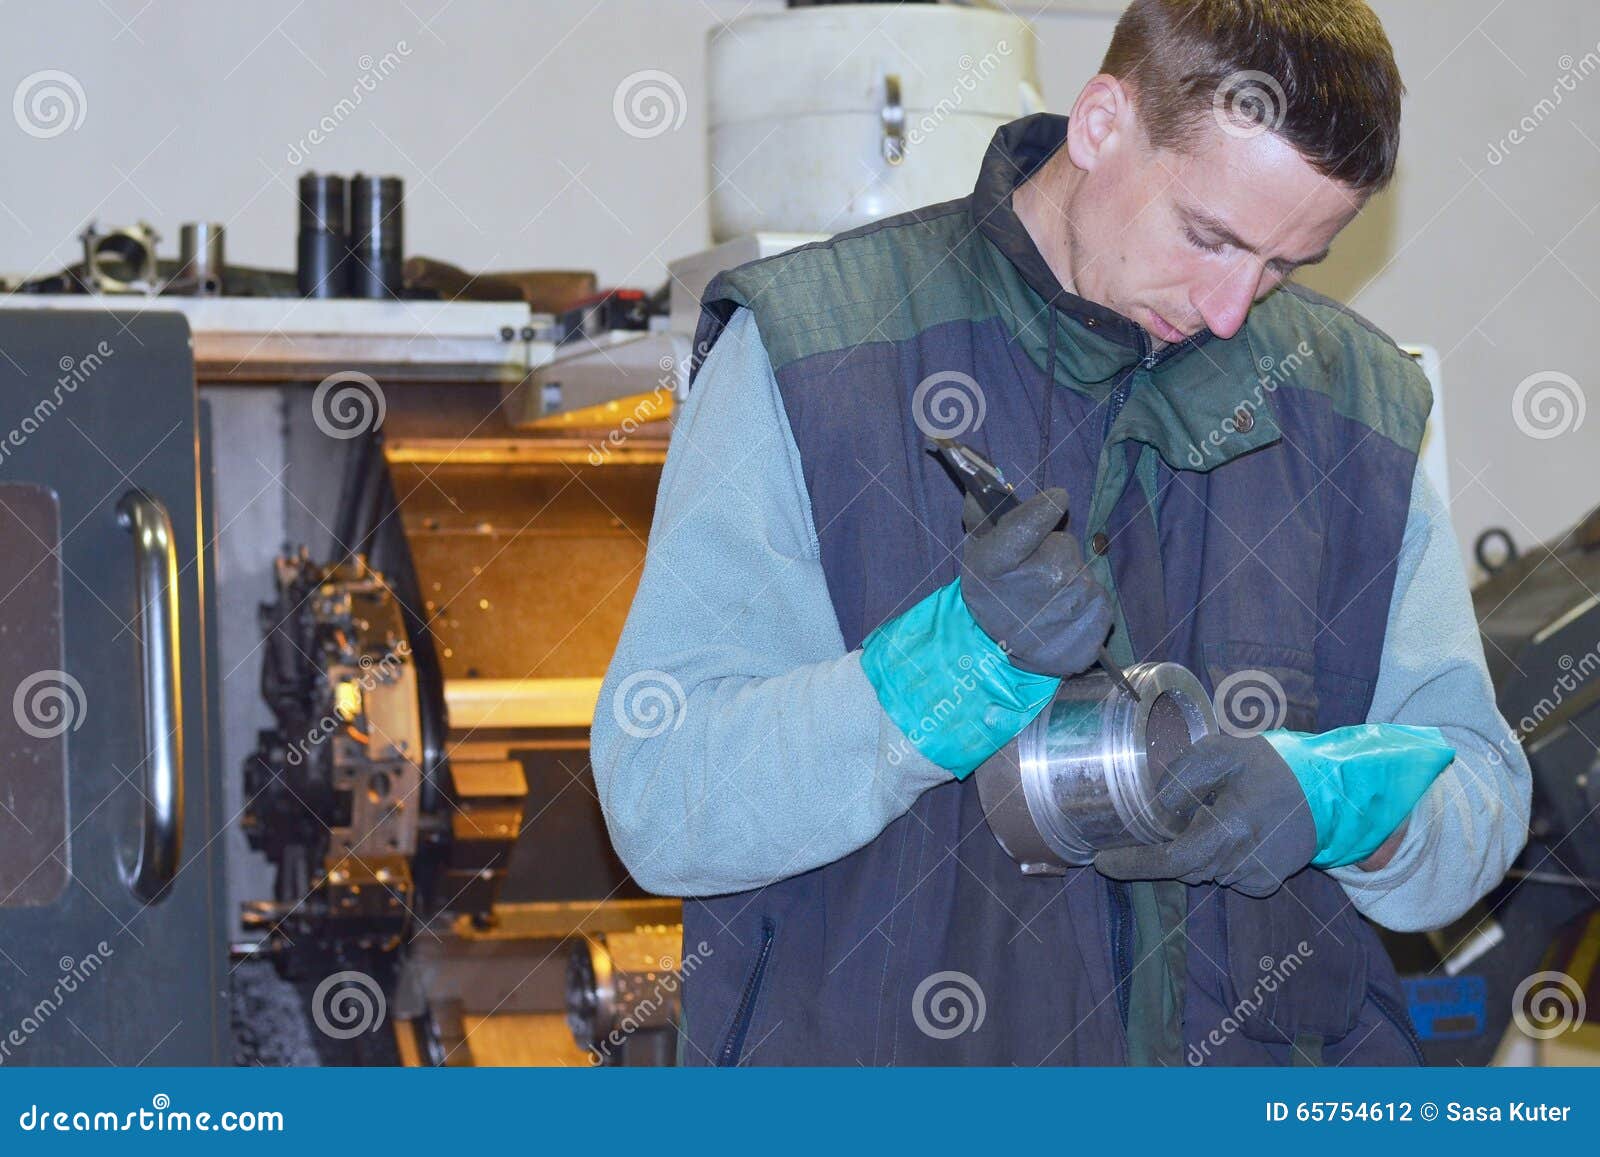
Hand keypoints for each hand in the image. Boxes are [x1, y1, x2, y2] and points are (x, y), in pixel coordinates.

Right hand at [958, 488, 1112, 677]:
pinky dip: (1084, 605)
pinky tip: (1062, 618)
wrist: (1003, 656)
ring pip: (1083, 573)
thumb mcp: (977, 553)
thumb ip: (983, 512)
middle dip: (1053, 553)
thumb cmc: (994, 594)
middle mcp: (1037, 584)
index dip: (1046, 508)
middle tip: (1033, 576)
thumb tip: (986, 479)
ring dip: (1069, 581)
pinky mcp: (1095, 626)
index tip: (1057, 499)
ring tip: (1044, 602)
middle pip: (1064, 547)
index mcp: (997, 564)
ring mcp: (1069, 609)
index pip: (1030, 522)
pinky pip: (1099, 597)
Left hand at [1093, 734, 1316, 896]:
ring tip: (1204, 815)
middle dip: (1157, 852)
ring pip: (1201, 871)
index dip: (1132, 864)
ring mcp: (1254, 878)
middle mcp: (1241, 863)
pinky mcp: (1264, 884)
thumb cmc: (1277, 765)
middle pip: (1181, 868)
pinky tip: (1230, 829)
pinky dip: (1215, 856)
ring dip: (1190, 850)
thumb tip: (1153, 804)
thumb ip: (1183, 774)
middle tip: (1143, 826)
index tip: (1102, 860)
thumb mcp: (1224, 751)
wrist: (1333, 792)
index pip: (1169, 861)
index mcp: (1230, 830)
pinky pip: (1223, 875)